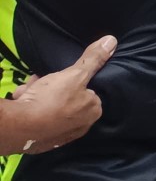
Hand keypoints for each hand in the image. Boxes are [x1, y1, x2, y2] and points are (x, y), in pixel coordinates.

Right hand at [4, 36, 113, 155]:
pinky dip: (29, 108)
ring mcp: (59, 135)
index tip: (62, 76)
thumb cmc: (53, 100)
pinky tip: (22, 101)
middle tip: (42, 82)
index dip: (73, 81)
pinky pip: (36, 118)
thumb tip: (111, 41)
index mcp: (93, 113)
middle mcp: (80, 127)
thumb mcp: (75, 74)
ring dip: (37, 94)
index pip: (88, 92)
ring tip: (28, 90)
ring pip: (49, 107)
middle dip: (52, 87)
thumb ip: (93, 59)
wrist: (19, 127)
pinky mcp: (40, 140)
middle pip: (66, 99)